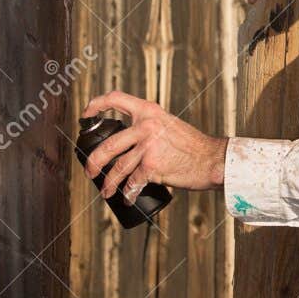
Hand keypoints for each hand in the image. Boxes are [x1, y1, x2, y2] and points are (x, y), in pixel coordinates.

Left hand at [81, 94, 227, 197]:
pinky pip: (133, 182)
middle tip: (90, 171)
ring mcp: (148, 145)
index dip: (96, 105)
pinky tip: (128, 198)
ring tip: (106, 191)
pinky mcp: (152, 165)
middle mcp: (146, 125)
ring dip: (109, 183)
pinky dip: (128, 193)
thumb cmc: (193, 146)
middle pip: (109, 144)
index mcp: (149, 111)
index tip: (86, 115)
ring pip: (118, 167)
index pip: (115, 98)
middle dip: (94, 162)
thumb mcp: (169, 125)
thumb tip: (127, 144)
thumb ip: (150, 128)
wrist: (212, 159)